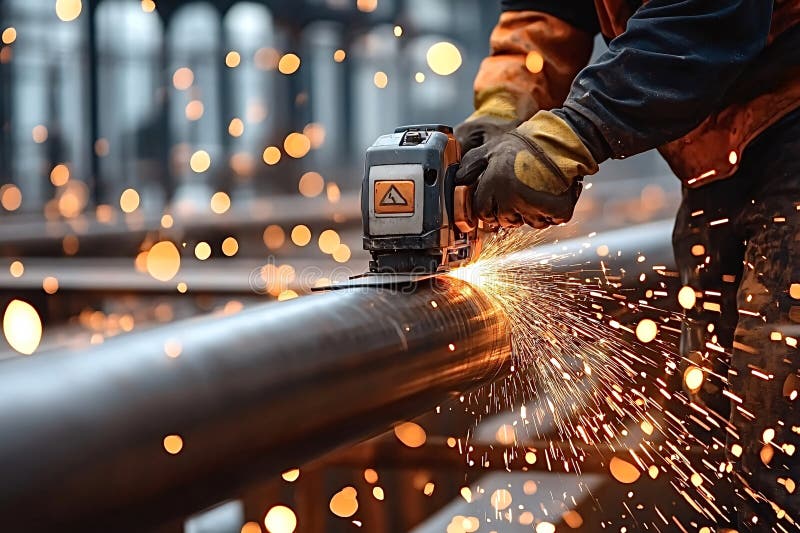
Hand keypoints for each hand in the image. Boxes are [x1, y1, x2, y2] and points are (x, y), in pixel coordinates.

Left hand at [455, 110, 597, 228]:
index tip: (498, 199)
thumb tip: (457, 181)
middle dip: (510, 211)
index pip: (482, 212)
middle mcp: (512, 196)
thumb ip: (470, 166)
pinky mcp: (557, 210)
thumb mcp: (490, 149)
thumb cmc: (524, 144)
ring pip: (528, 223)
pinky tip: (550, 193)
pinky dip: (551, 211)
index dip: (489, 207)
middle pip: (504, 220)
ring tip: (536, 189)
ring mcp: (535, 205)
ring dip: (531, 212)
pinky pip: (549, 221)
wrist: (560, 139)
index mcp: (494, 182)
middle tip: (520, 190)